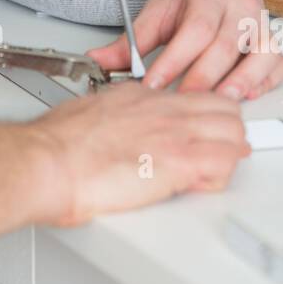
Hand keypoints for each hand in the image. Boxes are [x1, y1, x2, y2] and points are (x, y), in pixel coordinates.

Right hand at [36, 81, 250, 225]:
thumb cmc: (56, 146)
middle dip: (225, 135)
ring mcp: (175, 133)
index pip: (196, 98)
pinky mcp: (179, 161)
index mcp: (141, 97)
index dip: (205, 120)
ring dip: (227, 155)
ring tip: (205, 174)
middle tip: (212, 156)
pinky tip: (196, 186)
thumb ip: (114, 119)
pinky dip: (218, 178)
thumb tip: (117, 132)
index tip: (201, 136)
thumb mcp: (90, 113)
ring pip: (234, 133)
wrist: (48, 162)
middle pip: (225, 110)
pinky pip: (225, 165)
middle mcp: (163, 109)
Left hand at [87, 0, 282, 99]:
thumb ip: (130, 39)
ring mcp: (259, 21)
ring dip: (242, 81)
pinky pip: (277, 62)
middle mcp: (239, 3)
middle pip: (226, 45)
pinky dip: (266, 81)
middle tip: (181, 102)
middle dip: (204, 78)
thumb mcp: (157, 7)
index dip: (175, 60)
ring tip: (220, 102)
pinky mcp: (271, 37)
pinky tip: (246, 95)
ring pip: (261, 53)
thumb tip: (98, 62)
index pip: (195, 29)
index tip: (154, 84)